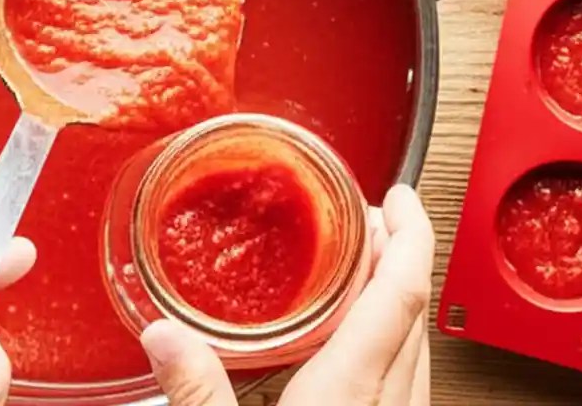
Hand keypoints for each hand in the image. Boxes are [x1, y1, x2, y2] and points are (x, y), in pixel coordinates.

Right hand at [141, 184, 434, 405]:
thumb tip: (164, 337)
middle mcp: (390, 405)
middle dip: (394, 254)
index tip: (401, 197)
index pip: (402, 292)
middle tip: (366, 219)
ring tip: (363, 270)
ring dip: (395, 299)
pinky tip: (355, 346)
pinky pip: (406, 379)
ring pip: (417, 346)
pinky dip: (391, 341)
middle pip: (413, 310)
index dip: (410, 234)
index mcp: (351, 394)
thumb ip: (198, 392)